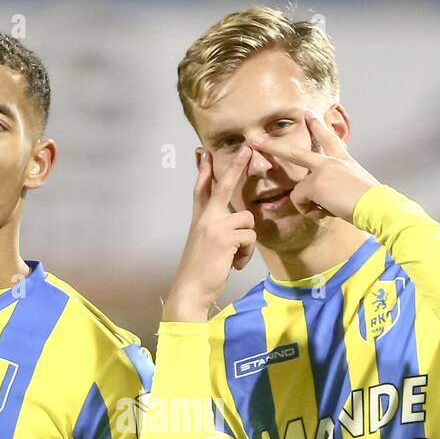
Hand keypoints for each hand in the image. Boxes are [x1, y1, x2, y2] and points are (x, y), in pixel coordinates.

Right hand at [162, 146, 256, 321]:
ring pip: (248, 221)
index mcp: (199, 220)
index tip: (202, 152)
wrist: (190, 290)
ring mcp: (214, 226)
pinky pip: (249, 238)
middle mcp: (205, 218)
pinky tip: (233, 264)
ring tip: (233, 258)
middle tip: (247, 148)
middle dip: (236, 166)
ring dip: (246, 243)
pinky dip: (246, 254)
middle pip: (223, 186)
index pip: (201, 189)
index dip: (203, 170)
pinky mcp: (224, 238)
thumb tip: (239, 224)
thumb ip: (216, 230)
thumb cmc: (200, 271)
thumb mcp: (206, 245)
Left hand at [251, 111, 379, 222]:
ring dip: (310, 207)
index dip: (318, 127)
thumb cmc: (370, 202)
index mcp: (343, 161)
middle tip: (255, 139)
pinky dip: (311, 212)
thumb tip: (321, 201)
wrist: (376, 204)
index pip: (329, 140)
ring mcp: (321, 170)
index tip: (309, 114)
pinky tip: (327, 211)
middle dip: (273, 146)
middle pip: (296, 153)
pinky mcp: (314, 183)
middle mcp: (331, 162)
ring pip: (298, 191)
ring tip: (329, 210)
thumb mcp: (354, 189)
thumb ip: (337, 189)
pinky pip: (300, 203)